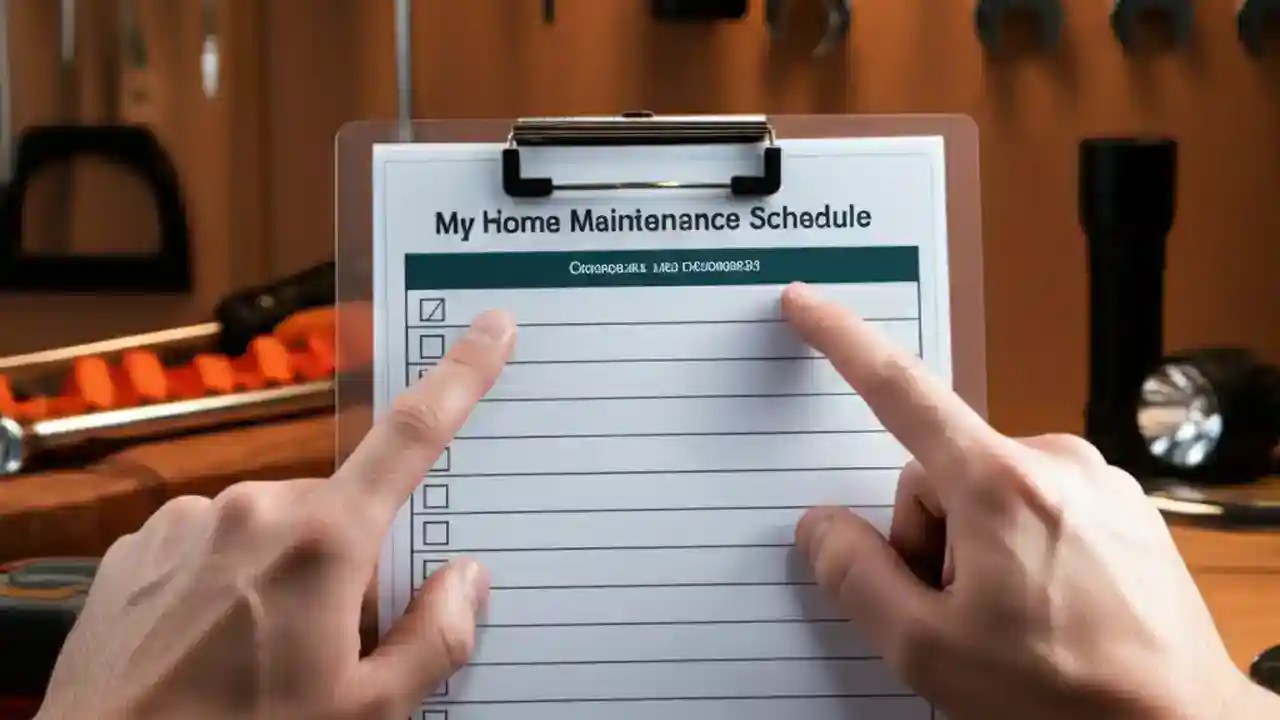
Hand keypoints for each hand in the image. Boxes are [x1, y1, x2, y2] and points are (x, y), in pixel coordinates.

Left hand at [36, 311, 516, 719]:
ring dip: (285, 575)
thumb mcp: (367, 715)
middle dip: (351, 564)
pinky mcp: (141, 545)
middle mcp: (254, 509)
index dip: (462, 375)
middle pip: (341, 512)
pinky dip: (227, 582)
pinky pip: (212, 545)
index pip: (412, 436)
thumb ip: (435, 638)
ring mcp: (190, 522)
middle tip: (332, 643)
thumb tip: (466, 580)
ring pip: (274, 530)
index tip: (489, 328)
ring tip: (256, 658)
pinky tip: (211, 645)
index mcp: (323, 542)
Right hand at [780, 282, 1277, 719]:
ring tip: (1007, 619)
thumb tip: (821, 527)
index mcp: (999, 485)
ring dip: (974, 546)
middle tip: (952, 610)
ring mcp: (1097, 482)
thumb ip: (855, 576)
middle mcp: (1054, 463)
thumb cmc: (1067, 699)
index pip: (899, 391)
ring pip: (986, 490)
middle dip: (926, 537)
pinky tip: (1042, 607)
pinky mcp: (1121, 505)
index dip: (841, 341)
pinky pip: (1037, 503)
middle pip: (937, 472)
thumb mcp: (926, 650)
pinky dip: (1019, 546)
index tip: (808, 305)